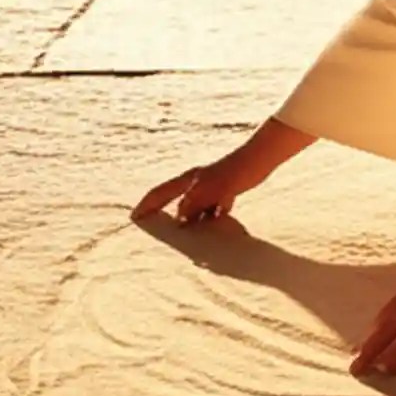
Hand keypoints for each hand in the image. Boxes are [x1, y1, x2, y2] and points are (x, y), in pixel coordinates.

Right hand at [130, 118, 316, 224]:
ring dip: (190, 219)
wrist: (261, 158)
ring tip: (183, 237)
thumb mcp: (211, 190)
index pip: (162, 192)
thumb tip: (179, 219)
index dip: (147, 205)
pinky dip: (211, 218)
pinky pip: (214, 208)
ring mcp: (212, 186)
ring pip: (195, 206)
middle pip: (175, 199)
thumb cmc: (235, 171)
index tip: (134, 218)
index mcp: (190, 180)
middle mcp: (197, 182)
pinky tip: (214, 227)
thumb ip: (194, 203)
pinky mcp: (228, 190)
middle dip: (164, 213)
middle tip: (152, 227)